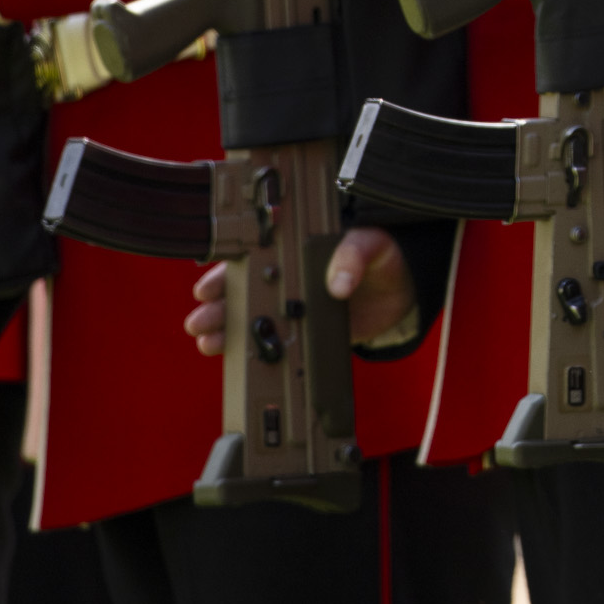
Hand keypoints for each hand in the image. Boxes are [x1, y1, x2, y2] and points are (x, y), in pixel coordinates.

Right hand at [187, 227, 414, 353]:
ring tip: (208, 340)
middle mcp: (287, 277)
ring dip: (222, 328)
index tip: (209, 286)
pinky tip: (228, 357)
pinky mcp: (299, 332)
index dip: (226, 271)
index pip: (253, 257)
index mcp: (297, 250)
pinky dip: (245, 349)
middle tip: (201, 319)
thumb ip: (355, 255)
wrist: (402, 292)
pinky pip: (267, 340)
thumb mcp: (372, 246)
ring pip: (246, 316)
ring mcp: (290, 306)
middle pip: (240, 290)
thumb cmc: (382, 258)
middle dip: (216, 305)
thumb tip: (338, 284)